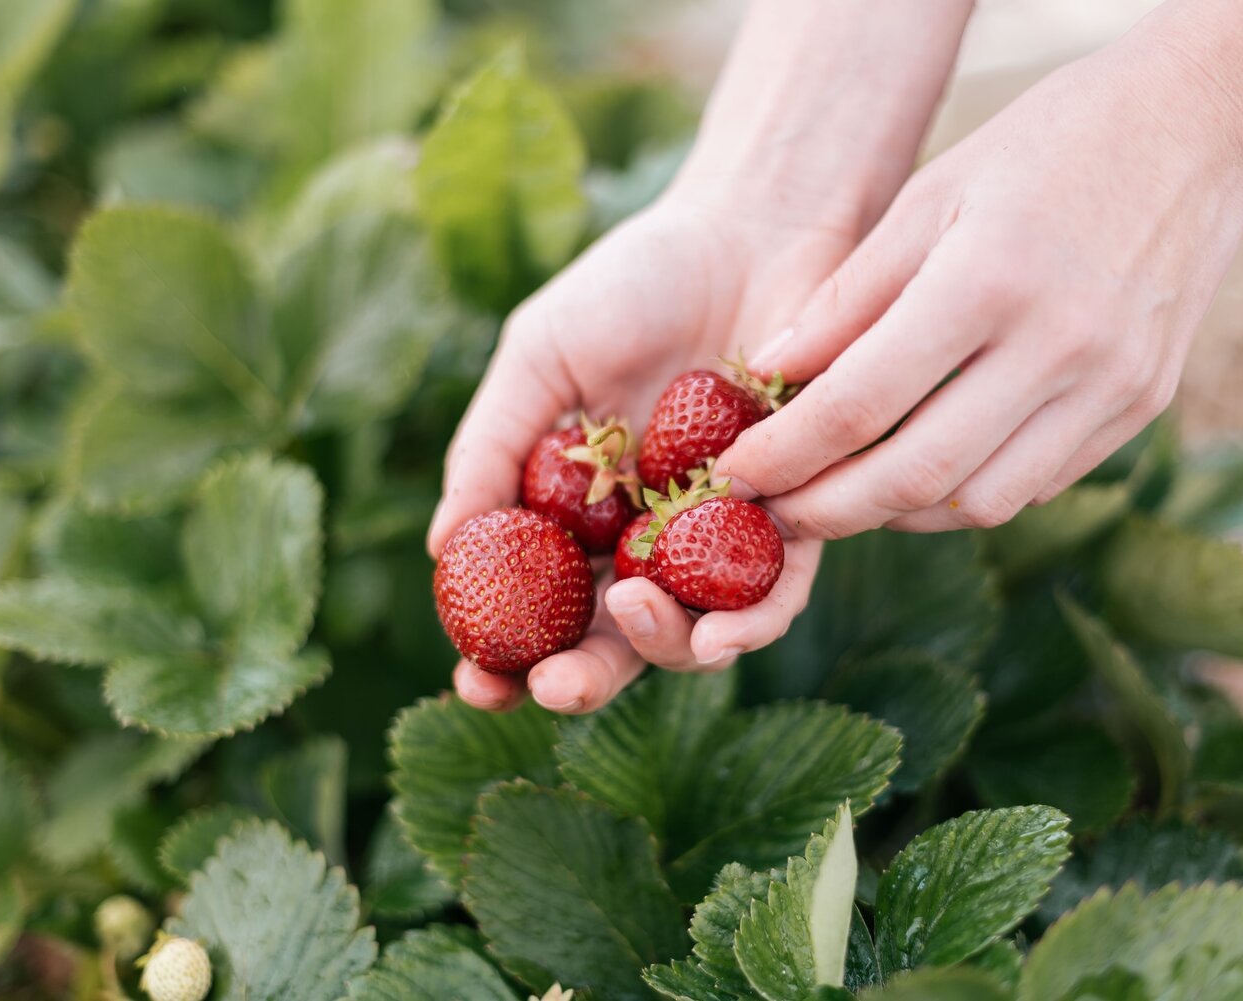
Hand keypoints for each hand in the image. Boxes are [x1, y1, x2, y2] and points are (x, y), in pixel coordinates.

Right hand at [427, 195, 851, 713]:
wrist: (752, 227)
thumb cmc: (636, 284)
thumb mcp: (540, 357)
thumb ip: (492, 447)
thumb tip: (441, 550)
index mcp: (583, 510)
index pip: (540, 605)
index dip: (504, 655)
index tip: (474, 680)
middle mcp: (652, 536)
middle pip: (616, 638)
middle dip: (582, 680)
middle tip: (553, 688)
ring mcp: (723, 533)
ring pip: (698, 630)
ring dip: (666, 648)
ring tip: (635, 615)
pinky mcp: (801, 513)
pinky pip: (780, 590)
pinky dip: (752, 620)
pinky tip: (723, 630)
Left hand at [717, 44, 1242, 537]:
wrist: (1202, 125)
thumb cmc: (1047, 144)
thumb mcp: (930, 194)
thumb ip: (848, 296)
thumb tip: (767, 376)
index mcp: (986, 282)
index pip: (859, 404)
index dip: (784, 453)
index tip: (734, 472)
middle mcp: (1056, 348)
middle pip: (916, 477)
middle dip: (829, 511)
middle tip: (776, 512)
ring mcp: (1110, 386)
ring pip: (979, 502)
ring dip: (898, 514)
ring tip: (845, 492)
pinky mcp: (1141, 405)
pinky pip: (1037, 484)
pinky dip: (967, 493)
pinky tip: (926, 468)